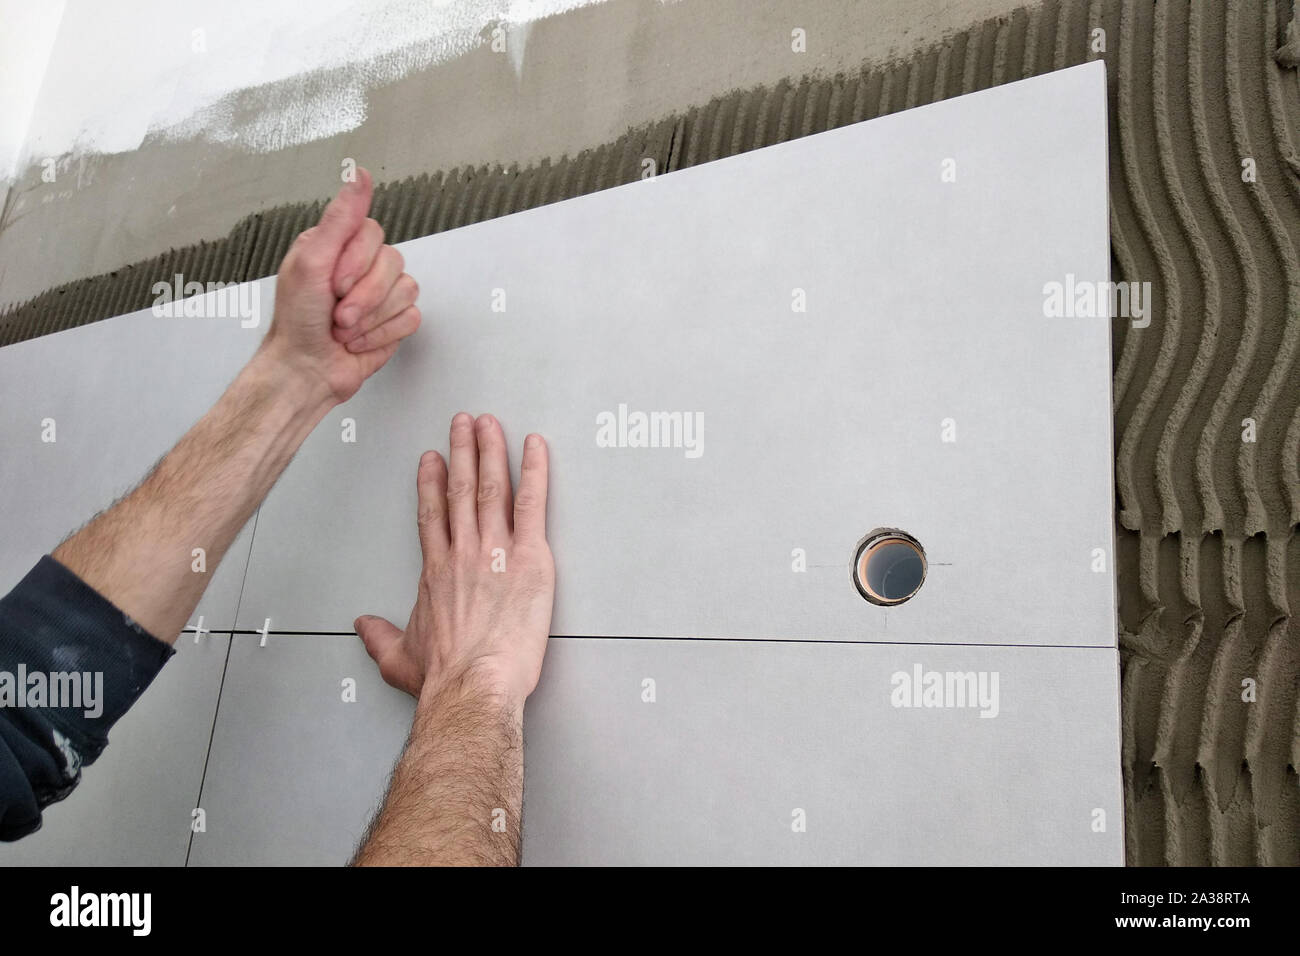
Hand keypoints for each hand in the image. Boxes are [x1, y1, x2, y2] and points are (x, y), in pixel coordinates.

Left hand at [261, 167, 420, 404]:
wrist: (306, 370)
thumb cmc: (298, 321)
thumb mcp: (311, 262)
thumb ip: (339, 217)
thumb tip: (358, 174)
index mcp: (336, 245)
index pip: (372, 232)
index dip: (357, 263)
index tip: (333, 283)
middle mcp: (360, 265)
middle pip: (393, 262)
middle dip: (365, 296)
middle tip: (337, 314)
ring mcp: (380, 294)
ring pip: (407, 290)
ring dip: (372, 318)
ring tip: (345, 329)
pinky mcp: (393, 321)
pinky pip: (411, 317)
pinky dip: (383, 334)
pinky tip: (360, 340)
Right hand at [355, 414, 554, 709]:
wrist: (473, 685)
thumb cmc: (445, 676)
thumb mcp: (399, 658)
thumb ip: (379, 638)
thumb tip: (363, 627)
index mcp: (436, 572)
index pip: (432, 515)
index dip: (431, 483)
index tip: (431, 459)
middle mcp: (462, 552)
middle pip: (461, 489)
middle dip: (462, 451)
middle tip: (463, 423)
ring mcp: (495, 550)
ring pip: (492, 486)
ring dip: (490, 450)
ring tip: (490, 423)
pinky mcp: (529, 556)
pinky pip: (534, 502)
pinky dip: (535, 470)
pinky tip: (536, 446)